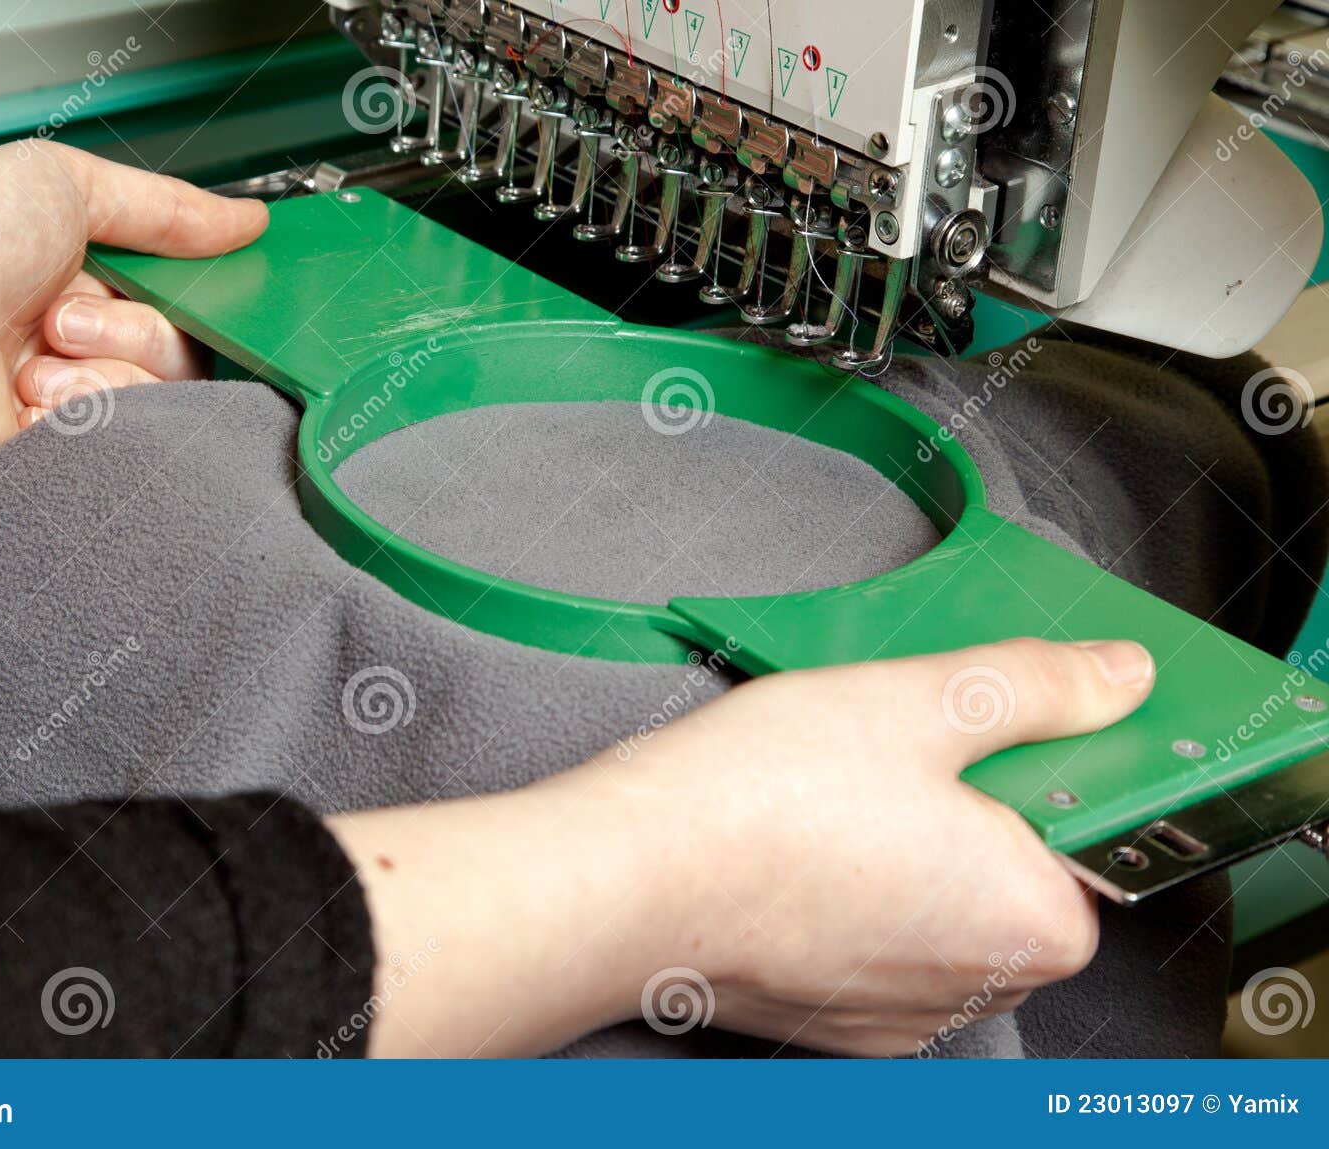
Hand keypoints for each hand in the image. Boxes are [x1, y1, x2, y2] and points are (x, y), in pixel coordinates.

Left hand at [0, 141, 265, 489]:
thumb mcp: (69, 187)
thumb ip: (168, 209)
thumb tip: (247, 220)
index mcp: (89, 284)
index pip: (187, 309)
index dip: (197, 305)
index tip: (201, 295)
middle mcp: (82, 349)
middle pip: (183, 366)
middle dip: (136, 336)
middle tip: (63, 317)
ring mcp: (65, 409)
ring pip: (155, 413)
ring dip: (99, 379)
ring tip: (29, 361)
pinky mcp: (46, 466)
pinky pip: (113, 456)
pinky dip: (75, 421)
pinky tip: (24, 401)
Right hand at [328, 638, 1155, 1056]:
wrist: (625, 877)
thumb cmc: (758, 801)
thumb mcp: (919, 700)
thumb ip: (1036, 685)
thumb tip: (1116, 677)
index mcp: (1032, 919)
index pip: (1087, 827)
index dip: (1033, 756)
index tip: (972, 724)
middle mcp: (978, 986)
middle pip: (1007, 867)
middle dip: (960, 801)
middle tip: (886, 745)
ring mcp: (898, 1012)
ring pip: (932, 899)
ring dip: (899, 844)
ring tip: (824, 794)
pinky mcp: (829, 1016)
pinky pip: (869, 937)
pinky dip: (846, 890)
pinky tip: (795, 843)